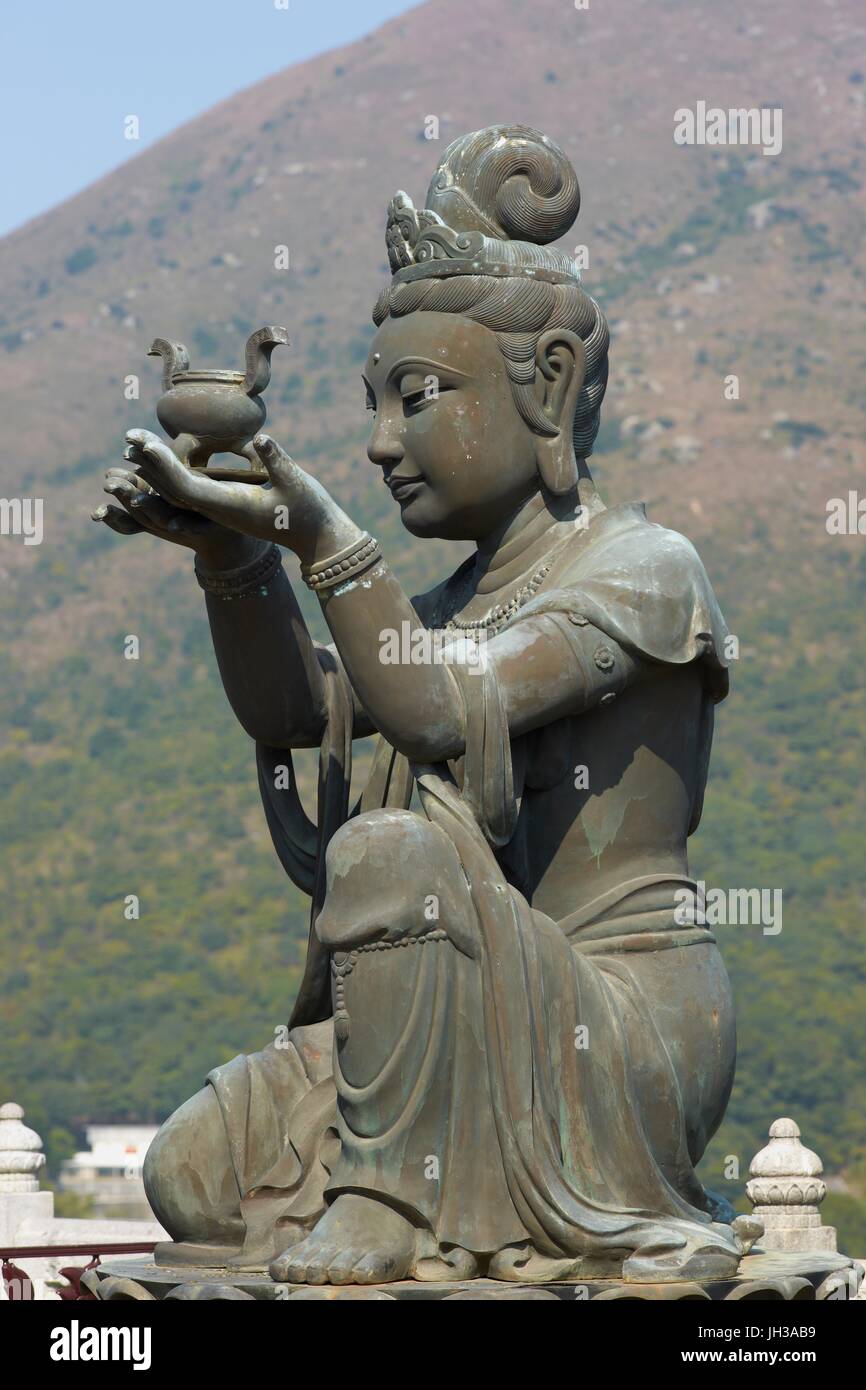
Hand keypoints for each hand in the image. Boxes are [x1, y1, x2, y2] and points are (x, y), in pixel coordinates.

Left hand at [119, 429, 361, 565]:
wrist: (315, 537)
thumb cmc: (309, 511)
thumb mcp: (298, 484)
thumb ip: (278, 461)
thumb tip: (263, 439)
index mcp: (230, 507)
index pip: (186, 486)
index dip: (163, 465)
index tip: (145, 444)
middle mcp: (218, 510)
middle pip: (174, 488)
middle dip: (150, 462)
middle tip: (128, 435)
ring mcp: (220, 509)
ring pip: (177, 490)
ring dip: (155, 468)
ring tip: (133, 444)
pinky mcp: (224, 504)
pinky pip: (189, 490)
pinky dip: (170, 473)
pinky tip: (158, 458)